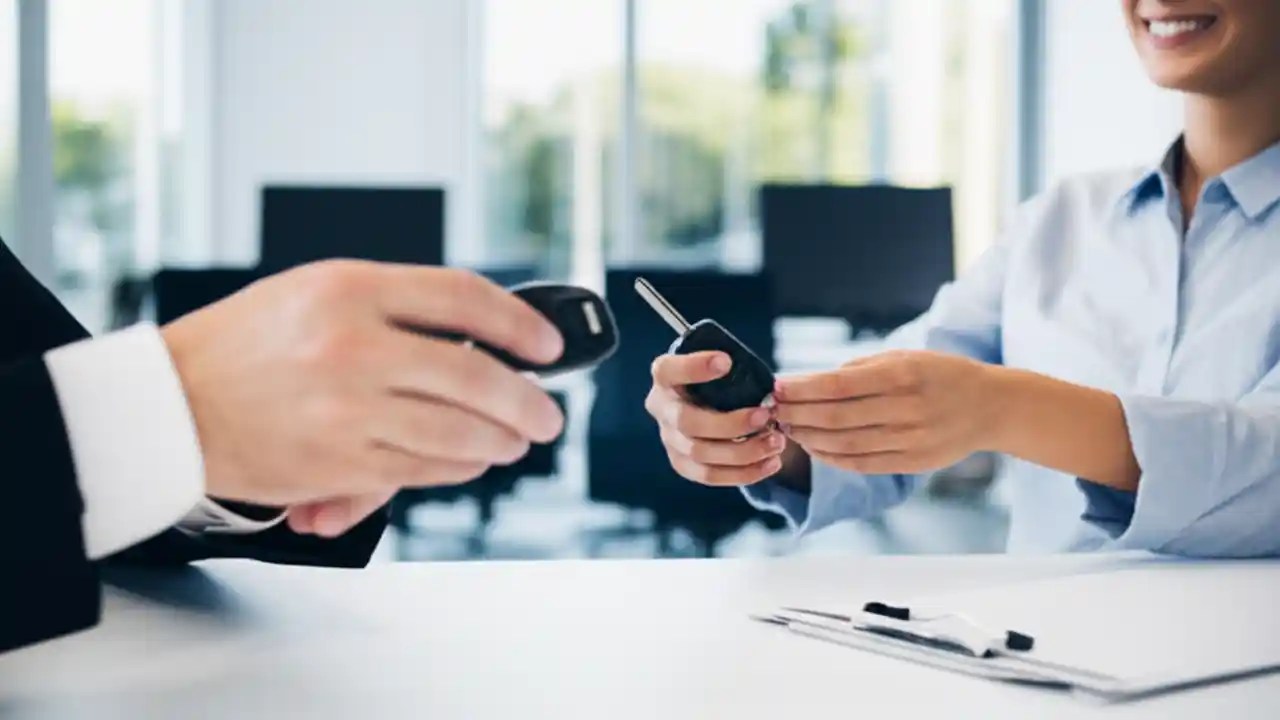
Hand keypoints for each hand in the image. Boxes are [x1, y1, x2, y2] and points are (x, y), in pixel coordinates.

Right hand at [162, 260, 565, 536]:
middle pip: (476, 375)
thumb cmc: (246, 345)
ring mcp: (348, 411)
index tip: (546, 345)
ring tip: (517, 439)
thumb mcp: (317, 292)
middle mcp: (353, 348)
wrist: (169, 407)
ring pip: (459, 433)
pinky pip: (423, 470)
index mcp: (350, 290)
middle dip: (528, 401)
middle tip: (549, 414)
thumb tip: (481, 338)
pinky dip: (458, 467)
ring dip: (501, 440)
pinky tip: (471, 460)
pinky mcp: (339, 464)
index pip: (463, 298)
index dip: (519, 324)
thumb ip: (395, 307)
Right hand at [645, 351, 785, 486]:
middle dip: (730, 423)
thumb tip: (756, 378)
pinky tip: (771, 463)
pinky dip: (743, 473)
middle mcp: (662, 409)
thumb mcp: (719, 364)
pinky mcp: (683, 464)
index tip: (726, 362)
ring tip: (776, 442)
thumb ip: (729, 365)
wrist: (709, 402)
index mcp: (665, 377)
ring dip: (743, 451)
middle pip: (687, 422)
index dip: (693, 368)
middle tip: (765, 415)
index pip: (668, 370)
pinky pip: (710, 475)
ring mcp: (670, 439)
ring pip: (700, 453)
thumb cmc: (719, 377)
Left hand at [775, 350, 998, 475]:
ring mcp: (910, 439)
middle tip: (775, 410)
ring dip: (809, 437)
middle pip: (836, 417)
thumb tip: (813, 381)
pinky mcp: (912, 462)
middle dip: (797, 414)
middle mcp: (906, 408)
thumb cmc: (940, 375)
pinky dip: (832, 458)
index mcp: (902, 375)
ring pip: (845, 444)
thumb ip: (861, 369)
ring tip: (789, 428)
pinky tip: (814, 447)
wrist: (990, 406)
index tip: (778, 387)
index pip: (839, 385)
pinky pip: (862, 464)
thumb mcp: (906, 357)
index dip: (803, 389)